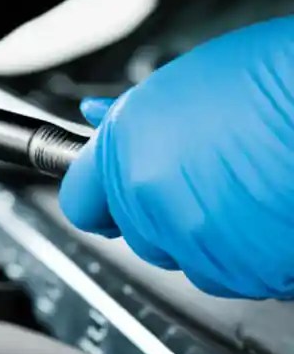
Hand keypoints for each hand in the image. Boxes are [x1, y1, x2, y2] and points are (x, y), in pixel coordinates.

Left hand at [59, 16, 293, 298]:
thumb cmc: (277, 79)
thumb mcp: (188, 80)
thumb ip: (135, 115)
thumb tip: (95, 115)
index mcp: (126, 157)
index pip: (80, 201)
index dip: (101, 196)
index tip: (111, 193)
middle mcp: (155, 206)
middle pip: (139, 235)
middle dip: (166, 213)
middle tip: (211, 175)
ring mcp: (202, 244)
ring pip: (191, 261)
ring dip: (215, 238)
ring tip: (253, 188)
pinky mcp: (249, 272)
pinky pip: (242, 275)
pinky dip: (257, 254)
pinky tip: (275, 210)